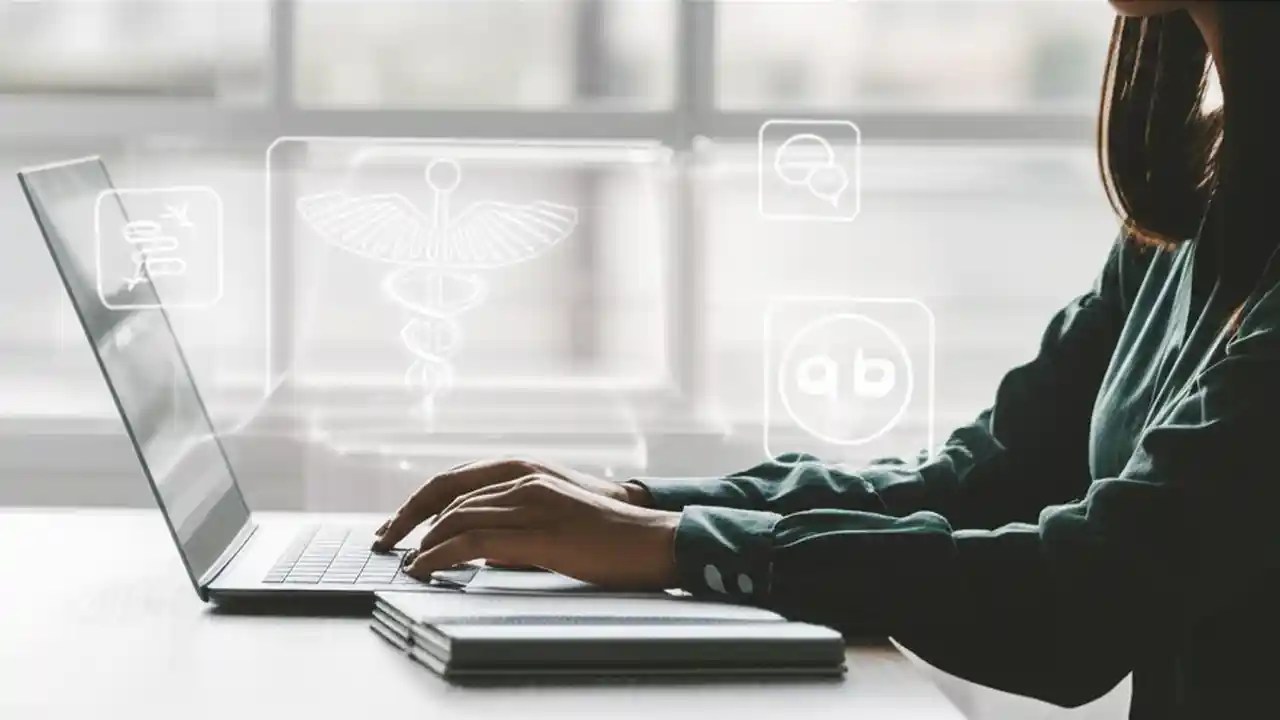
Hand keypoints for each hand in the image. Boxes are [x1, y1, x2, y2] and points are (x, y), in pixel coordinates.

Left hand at [401, 474, 679, 589]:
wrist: (649, 538)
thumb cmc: (605, 533)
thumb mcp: (552, 515)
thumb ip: (514, 521)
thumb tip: (477, 546)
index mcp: (524, 469)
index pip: (454, 479)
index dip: (418, 501)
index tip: (396, 525)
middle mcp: (522, 477)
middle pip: (445, 492)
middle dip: (408, 519)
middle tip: (386, 544)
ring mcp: (530, 501)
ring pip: (456, 516)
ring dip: (422, 542)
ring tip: (406, 563)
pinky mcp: (537, 531)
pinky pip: (473, 540)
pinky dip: (440, 554)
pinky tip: (426, 568)